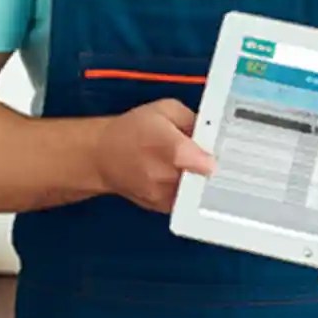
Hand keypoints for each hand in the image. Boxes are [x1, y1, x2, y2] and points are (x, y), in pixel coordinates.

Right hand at [95, 98, 215, 212]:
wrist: (103, 156)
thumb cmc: (133, 129)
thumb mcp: (164, 110)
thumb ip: (192, 119)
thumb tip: (212, 133)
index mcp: (165, 145)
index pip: (191, 158)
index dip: (207, 158)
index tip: (213, 155)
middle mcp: (163, 174)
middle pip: (201, 176)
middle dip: (210, 167)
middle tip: (210, 155)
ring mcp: (163, 194)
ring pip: (197, 191)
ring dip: (201, 179)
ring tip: (194, 165)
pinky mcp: (162, 207)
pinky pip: (187, 200)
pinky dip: (190, 190)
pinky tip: (183, 176)